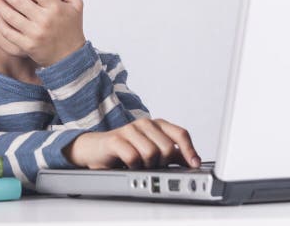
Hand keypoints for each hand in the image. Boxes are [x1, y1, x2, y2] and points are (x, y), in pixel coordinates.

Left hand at [0, 0, 85, 66]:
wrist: (70, 57)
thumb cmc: (72, 29)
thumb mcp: (76, 5)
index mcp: (56, 8)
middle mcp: (44, 20)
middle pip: (18, 0)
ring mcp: (34, 34)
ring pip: (10, 16)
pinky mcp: (26, 45)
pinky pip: (8, 32)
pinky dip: (1, 23)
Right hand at [62, 118, 201, 169]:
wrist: (95, 149)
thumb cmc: (124, 150)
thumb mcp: (151, 151)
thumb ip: (172, 155)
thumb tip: (192, 162)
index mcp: (157, 125)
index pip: (180, 133)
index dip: (190, 150)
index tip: (194, 164)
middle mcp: (145, 123)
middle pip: (168, 148)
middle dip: (163, 163)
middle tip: (152, 165)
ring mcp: (130, 129)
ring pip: (152, 153)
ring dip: (146, 165)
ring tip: (138, 164)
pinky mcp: (116, 138)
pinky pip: (133, 157)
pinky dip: (133, 166)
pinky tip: (127, 164)